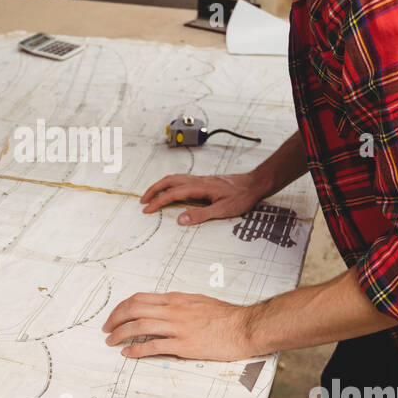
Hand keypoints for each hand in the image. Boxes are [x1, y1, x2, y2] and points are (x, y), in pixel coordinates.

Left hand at [102, 291, 260, 360]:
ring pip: (140, 326)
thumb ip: (180, 305)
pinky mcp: (185, 345)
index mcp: (176, 299)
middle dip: (115, 319)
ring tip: (111, 342)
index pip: (140, 299)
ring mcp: (178, 327)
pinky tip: (128, 353)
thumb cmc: (227, 316)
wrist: (245, 326)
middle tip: (106, 329)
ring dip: (121, 334)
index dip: (122, 307)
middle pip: (134, 309)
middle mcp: (174, 310)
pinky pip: (154, 346)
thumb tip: (164, 309)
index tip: (114, 316)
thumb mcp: (199, 302)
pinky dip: (137, 349)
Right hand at [139, 171, 269, 225]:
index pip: (172, 194)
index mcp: (199, 187)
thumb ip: (200, 215)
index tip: (148, 209)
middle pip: (169, 181)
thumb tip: (180, 219)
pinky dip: (170, 184)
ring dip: (161, 186)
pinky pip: (181, 180)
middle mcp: (197, 180)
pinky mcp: (204, 181)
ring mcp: (200, 179)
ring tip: (153, 195)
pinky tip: (172, 191)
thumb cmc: (241, 196)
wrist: (254, 184)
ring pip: (174, 178)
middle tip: (143, 201)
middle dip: (153, 190)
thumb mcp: (222, 210)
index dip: (158, 202)